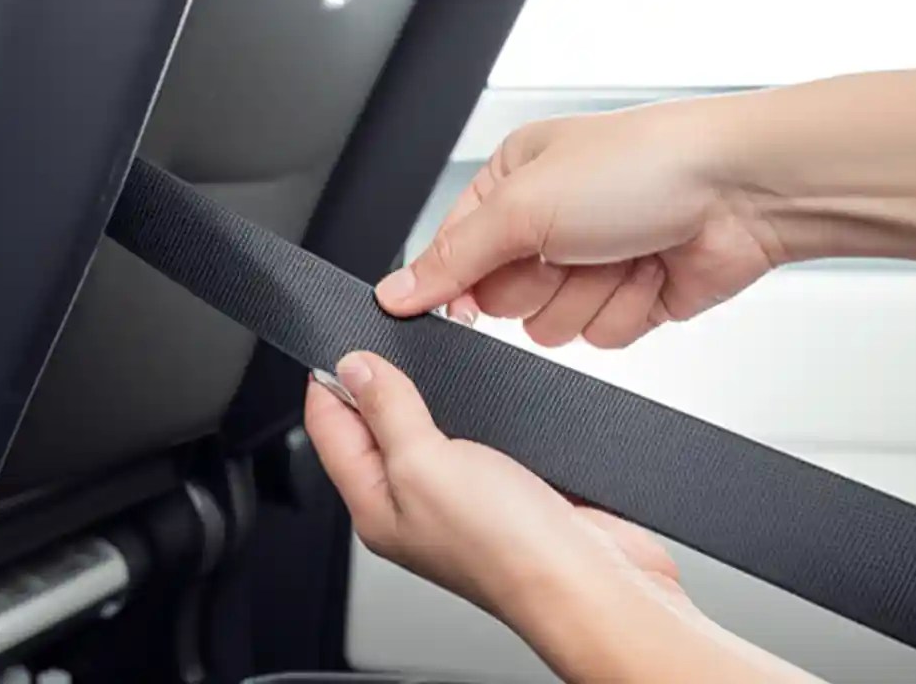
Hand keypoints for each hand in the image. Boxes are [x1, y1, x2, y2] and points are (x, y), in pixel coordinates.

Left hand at [305, 353, 824, 682]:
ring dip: (427, 389)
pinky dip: (473, 406)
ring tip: (429, 351)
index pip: (327, 428)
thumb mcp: (425, 464)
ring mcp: (457, 496)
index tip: (340, 335)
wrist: (588, 582)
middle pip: (373, 426)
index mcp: (374, 504)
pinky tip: (479, 388)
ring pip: (426, 426)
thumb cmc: (506, 549)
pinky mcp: (503, 488)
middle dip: (377, 378)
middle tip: (386, 333)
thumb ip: (387, 411)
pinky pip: (473, 436)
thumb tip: (354, 368)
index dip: (327, 377)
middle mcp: (410, 503)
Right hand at [375, 100, 786, 347]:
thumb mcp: (524, 203)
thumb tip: (396, 291)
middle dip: (539, 281)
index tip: (465, 297)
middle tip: (570, 245)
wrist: (743, 190)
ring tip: (621, 250)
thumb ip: (452, 257)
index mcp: (511, 183)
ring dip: (588, 295)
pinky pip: (600, 337)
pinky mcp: (628, 299)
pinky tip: (650, 267)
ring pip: (549, 328)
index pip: (453, 254)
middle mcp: (547, 223)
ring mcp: (589, 264)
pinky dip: (626, 308)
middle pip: (500, 300)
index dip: (458, 281)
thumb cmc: (645, 165)